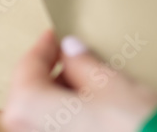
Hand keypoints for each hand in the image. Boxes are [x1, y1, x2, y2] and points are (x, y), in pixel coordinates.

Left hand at [0, 30, 156, 131]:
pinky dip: (67, 116)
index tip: (57, 34)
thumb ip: (82, 62)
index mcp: (27, 109)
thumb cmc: (130, 128)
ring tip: (91, 82)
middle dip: (53, 73)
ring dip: (59, 96)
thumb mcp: (108, 82)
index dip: (45, 46)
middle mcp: (26, 131)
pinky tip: (93, 108)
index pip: (27, 67)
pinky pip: (55, 128)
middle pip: (30, 94)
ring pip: (41, 115)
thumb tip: (72, 52)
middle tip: (75, 55)